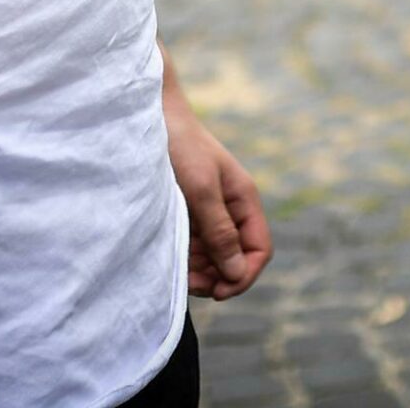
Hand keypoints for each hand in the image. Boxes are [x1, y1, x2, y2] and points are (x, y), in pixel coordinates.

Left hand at [164, 78, 269, 299]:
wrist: (151, 118)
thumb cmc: (180, 147)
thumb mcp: (202, 190)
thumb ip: (220, 231)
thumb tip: (236, 273)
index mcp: (244, 200)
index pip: (259, 250)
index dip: (243, 275)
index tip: (218, 291)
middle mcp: (230, 209)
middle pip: (236, 258)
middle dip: (217, 276)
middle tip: (189, 283)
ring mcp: (209, 211)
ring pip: (213, 255)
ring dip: (199, 269)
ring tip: (177, 268)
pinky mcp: (188, 212)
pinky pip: (194, 244)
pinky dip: (186, 256)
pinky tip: (170, 254)